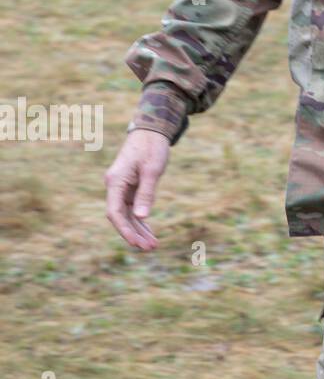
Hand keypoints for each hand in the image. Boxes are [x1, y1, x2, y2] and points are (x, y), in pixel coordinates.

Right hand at [104, 129, 170, 249]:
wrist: (151, 130)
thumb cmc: (152, 147)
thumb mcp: (152, 170)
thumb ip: (146, 193)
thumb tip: (142, 218)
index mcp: (115, 181)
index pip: (115, 212)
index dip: (125, 230)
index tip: (137, 243)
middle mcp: (115, 186)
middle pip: (121, 217)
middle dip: (134, 234)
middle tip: (151, 248)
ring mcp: (121, 187)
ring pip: (127, 214)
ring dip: (139, 230)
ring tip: (153, 245)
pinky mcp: (130, 187)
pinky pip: (133, 208)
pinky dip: (141, 220)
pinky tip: (149, 232)